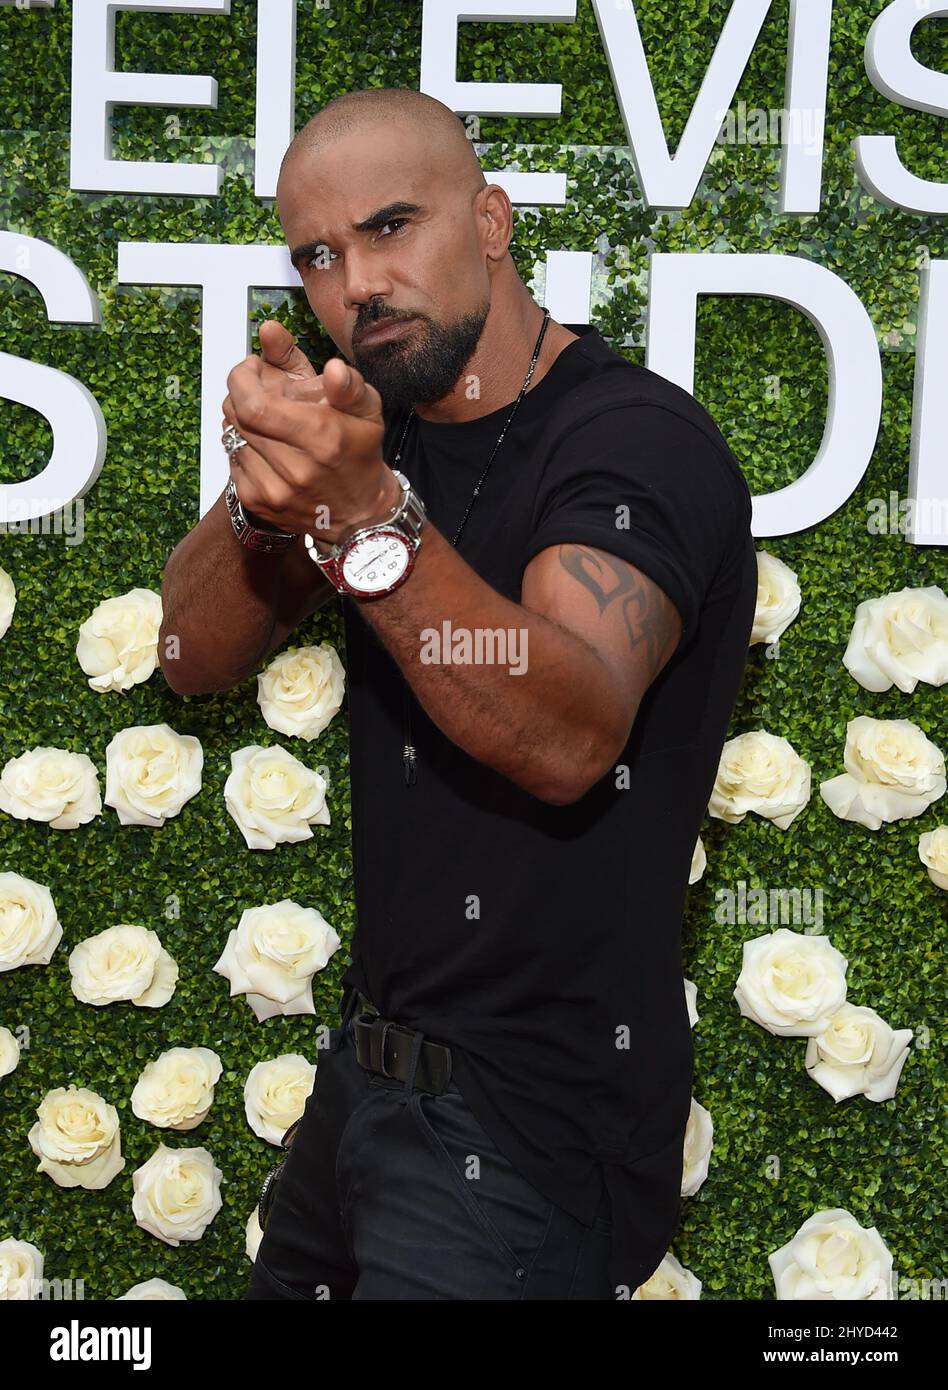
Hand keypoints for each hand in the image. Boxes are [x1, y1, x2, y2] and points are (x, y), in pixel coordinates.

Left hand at [221, 321, 397, 542]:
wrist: (356, 514)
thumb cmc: (358, 457)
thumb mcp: (367, 414)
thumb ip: (349, 386)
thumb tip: (334, 368)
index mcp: (321, 439)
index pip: (254, 405)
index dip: (243, 380)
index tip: (251, 368)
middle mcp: (294, 469)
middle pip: (238, 416)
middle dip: (241, 394)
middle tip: (259, 390)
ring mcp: (272, 490)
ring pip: (232, 436)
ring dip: (241, 420)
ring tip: (266, 420)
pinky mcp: (256, 502)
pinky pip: (232, 459)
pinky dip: (243, 445)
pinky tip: (264, 446)